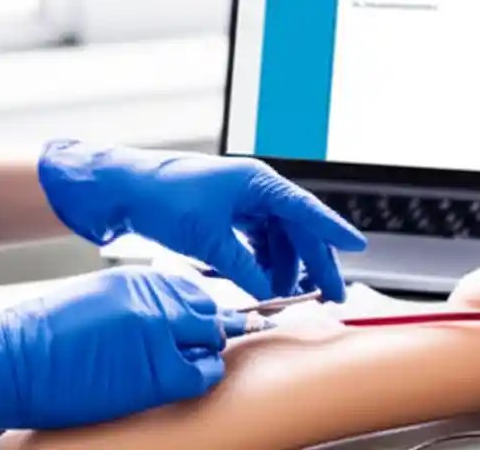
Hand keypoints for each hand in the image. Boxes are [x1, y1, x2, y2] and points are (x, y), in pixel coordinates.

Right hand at [0, 267, 239, 445]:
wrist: (9, 363)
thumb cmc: (39, 338)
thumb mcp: (92, 300)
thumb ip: (132, 303)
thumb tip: (166, 318)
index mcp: (133, 280)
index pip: (190, 288)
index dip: (197, 309)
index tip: (198, 323)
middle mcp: (150, 300)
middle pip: (206, 311)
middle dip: (207, 330)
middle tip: (199, 346)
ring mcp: (157, 333)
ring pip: (211, 340)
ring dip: (204, 353)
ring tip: (185, 365)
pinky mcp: (156, 372)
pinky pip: (203, 373)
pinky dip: (203, 376)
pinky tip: (185, 379)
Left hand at [37, 140, 365, 300]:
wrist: (122, 189)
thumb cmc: (162, 198)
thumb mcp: (208, 240)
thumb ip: (243, 268)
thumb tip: (268, 291)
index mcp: (255, 182)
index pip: (305, 209)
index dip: (332, 230)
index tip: (357, 246)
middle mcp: (252, 188)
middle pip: (295, 228)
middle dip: (313, 262)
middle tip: (329, 295)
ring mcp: (238, 200)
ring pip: (275, 237)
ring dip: (283, 266)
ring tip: (287, 296)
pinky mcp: (222, 214)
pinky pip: (254, 240)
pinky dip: (261, 262)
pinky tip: (262, 282)